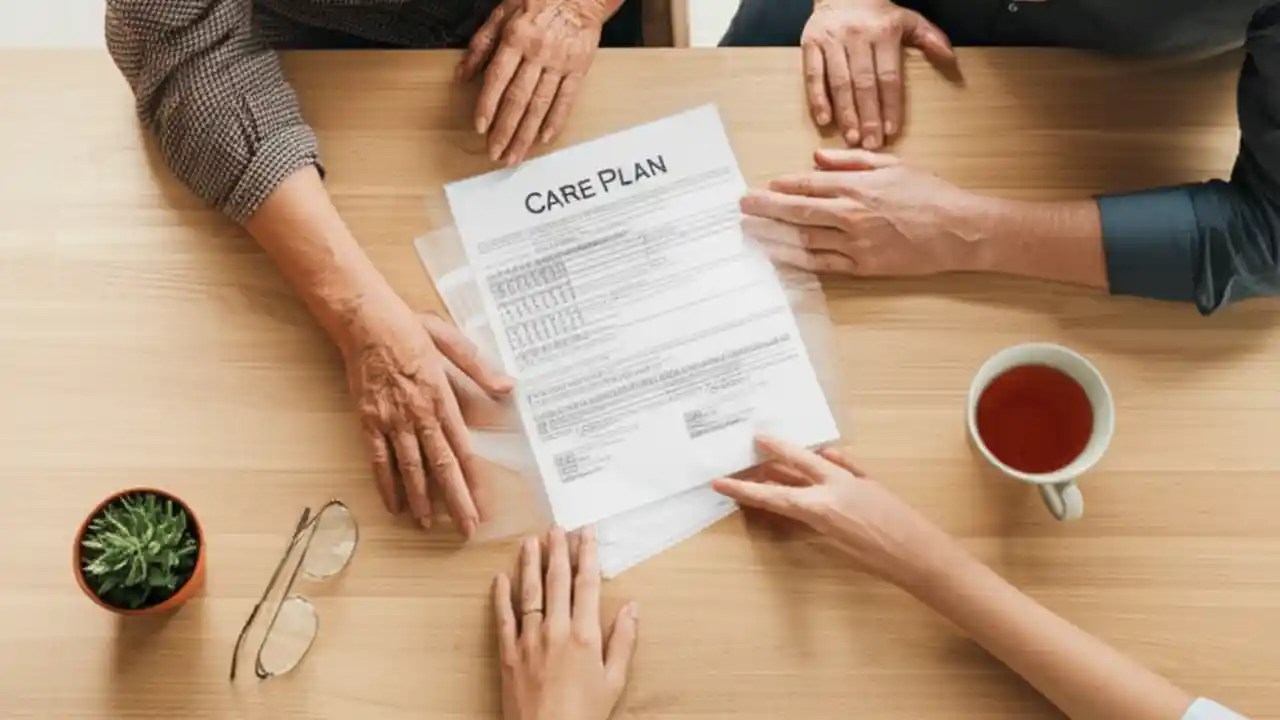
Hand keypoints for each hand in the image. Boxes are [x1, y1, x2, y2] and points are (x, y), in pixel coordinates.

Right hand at [344, 302, 512, 535]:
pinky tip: (394, 504)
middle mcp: (417, 414)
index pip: (461, 447)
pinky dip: (386, 483)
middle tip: (465, 527)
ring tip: (428, 524)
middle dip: (454, 500)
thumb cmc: (408, 326)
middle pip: (439, 465)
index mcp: (441, 397)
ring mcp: (391, 420)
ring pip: (409, 468)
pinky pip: (378, 459)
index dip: (472, 478)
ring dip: (421, 498)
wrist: (363, 319)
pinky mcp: (368, 421)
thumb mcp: (451, 340)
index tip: (482, 501)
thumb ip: (479, 367)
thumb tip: (507, 386)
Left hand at [458, 0, 608, 165]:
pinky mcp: (579, 68)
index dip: (487, 106)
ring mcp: (560, 62)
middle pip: (518, 99)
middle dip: (505, 130)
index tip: (480, 128)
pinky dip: (555, 121)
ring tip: (515, 156)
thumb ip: (481, 43)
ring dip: (526, 134)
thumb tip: (462, 74)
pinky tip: (544, 139)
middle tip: (495, 153)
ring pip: (540, 104)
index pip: (498, 79)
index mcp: (516, 37)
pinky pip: (566, 99)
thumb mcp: (502, 10)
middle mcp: (538, 52)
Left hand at [493, 528, 639, 719]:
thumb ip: (624, 642)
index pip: (587, 584)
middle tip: (557, 527)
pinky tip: (500, 578)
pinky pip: (504, 618)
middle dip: (558, 550)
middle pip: (557, 580)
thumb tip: (633, 608)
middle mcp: (557, 630)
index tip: (586, 533)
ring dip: (529, 564)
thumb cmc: (585, 715)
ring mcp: (529, 640)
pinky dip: (501, 596)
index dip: (587, 554)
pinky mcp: (508, 654)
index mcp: (586, 634)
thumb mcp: (614, 682)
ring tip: (530, 541)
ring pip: (529, 592)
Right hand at [713, 436, 954, 587]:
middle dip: (773, 451)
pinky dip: (833, 457)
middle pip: (795, 462)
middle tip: (754, 438)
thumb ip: (815, 520)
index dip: (744, 489)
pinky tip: (827, 452)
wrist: (922, 556)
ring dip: (798, 454)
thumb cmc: (880, 561)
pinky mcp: (872, 483)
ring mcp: (854, 481)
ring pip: (818, 459)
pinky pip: (846, 463)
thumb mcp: (837, 545)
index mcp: (819, 507)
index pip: (772, 496)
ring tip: (780, 448)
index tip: (720, 481)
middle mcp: (833, 487)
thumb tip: (798, 506)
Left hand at [741, 148, 989, 276]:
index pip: (809, 185)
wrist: (958, 231)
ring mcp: (854, 243)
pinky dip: (795, 260)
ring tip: (750, 232)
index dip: (782, 186)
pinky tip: (777, 256)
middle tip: (743, 206)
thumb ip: (852, 160)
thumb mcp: (893, 164)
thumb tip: (817, 158)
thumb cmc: (930, 194)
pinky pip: (820, 264)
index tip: (763, 186)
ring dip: (772, 235)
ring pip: (803, 240)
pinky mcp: (861, 267)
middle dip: (765, 208)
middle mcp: (850, 215)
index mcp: (858, 186)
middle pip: (797, 211)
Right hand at [802, 0, 954, 147]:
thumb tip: (950, 57)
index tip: (891, 130)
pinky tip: (824, 120)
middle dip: (868, 116)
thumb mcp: (907, 19)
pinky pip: (812, 75)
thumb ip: (929, 38)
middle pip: (863, 83)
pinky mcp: (810, 44)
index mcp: (884, 32)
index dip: (890, 104)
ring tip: (851, 138)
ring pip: (839, 82)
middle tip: (871, 143)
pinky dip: (817, 98)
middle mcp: (857, 36)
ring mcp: (831, 41)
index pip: (888, 76)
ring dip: (845, 113)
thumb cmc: (877, 13)